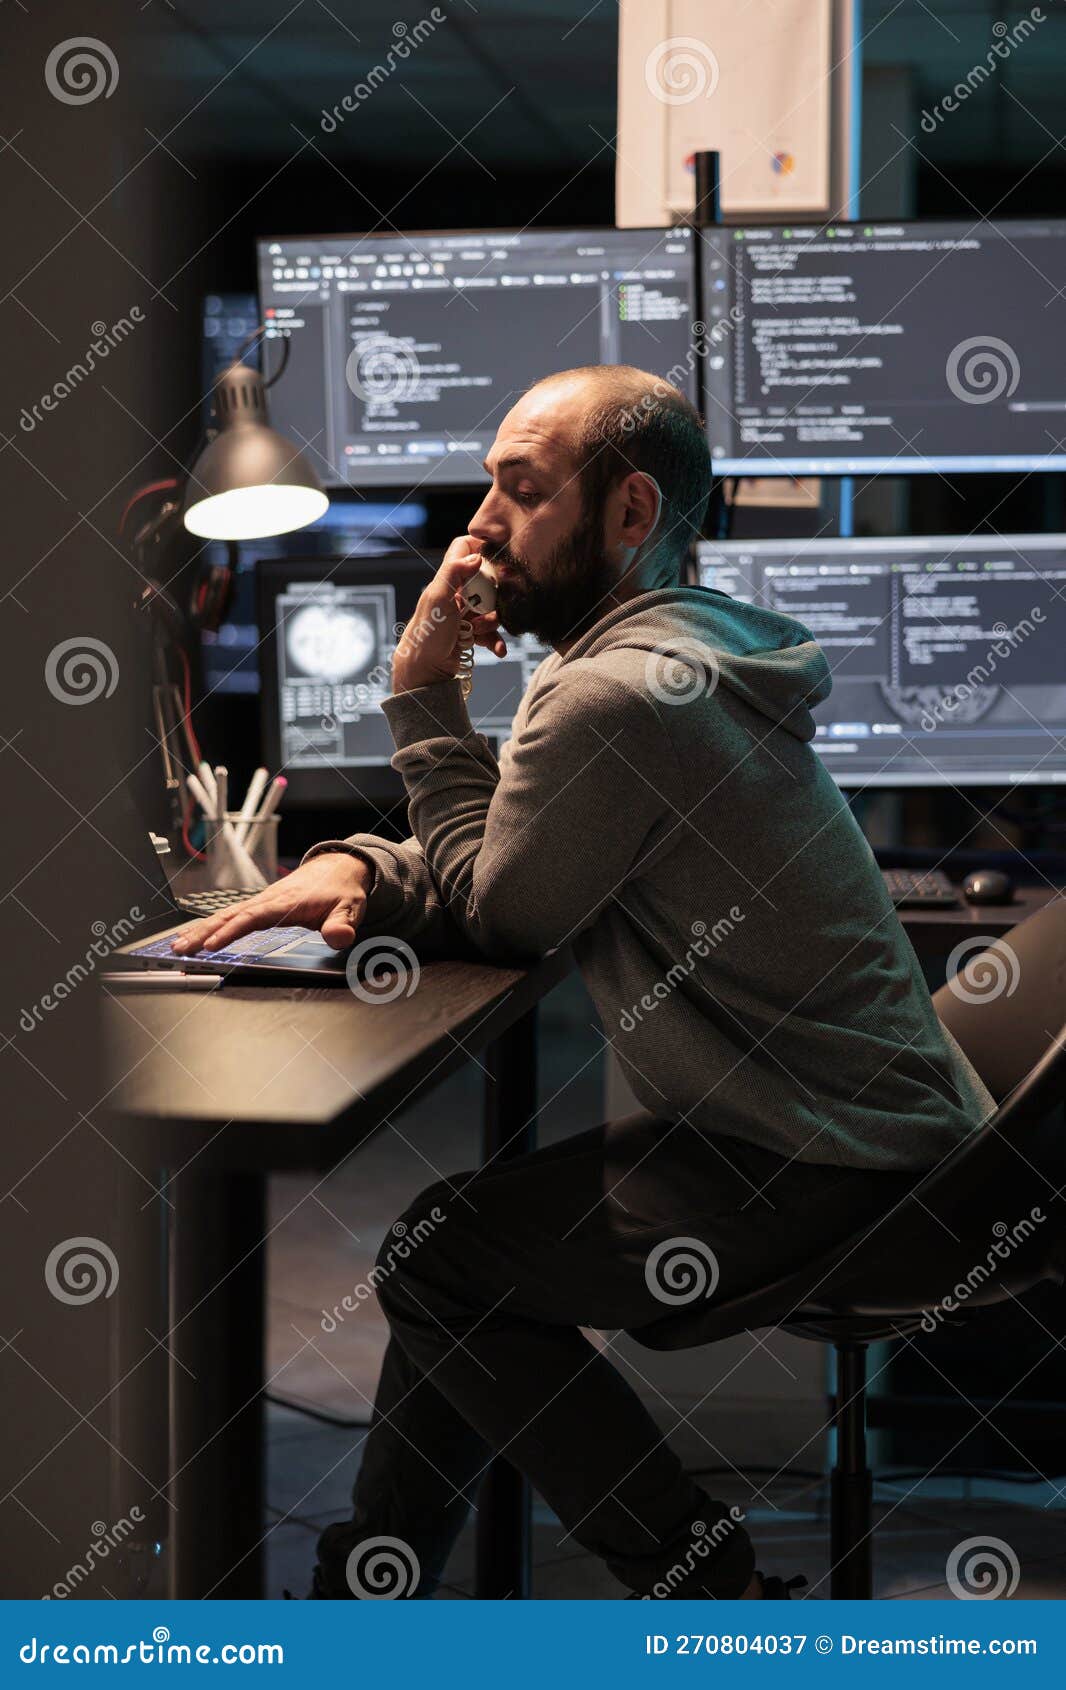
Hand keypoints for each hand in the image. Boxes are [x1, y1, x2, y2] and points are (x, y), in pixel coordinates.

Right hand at [170, 852, 371, 954]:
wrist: (338, 868)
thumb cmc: (341, 889)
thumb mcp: (349, 908)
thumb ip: (343, 924)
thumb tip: (339, 936)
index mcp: (285, 902)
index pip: (252, 917)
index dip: (231, 931)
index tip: (212, 945)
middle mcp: (268, 900)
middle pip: (229, 915)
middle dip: (203, 932)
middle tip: (181, 948)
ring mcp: (261, 902)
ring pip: (225, 915)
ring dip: (201, 929)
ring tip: (179, 945)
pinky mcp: (260, 906)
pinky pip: (231, 916)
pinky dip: (211, 926)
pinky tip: (197, 936)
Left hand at [392, 537, 506, 694]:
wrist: (424, 671)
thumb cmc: (426, 634)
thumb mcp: (437, 598)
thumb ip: (454, 573)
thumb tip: (476, 555)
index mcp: (447, 580)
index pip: (465, 550)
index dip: (482, 550)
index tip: (498, 561)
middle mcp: (456, 593)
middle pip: (487, 581)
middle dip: (493, 596)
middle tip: (488, 607)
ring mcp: (465, 614)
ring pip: (492, 608)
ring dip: (492, 621)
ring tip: (479, 630)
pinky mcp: (471, 633)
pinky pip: (491, 632)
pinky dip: (496, 641)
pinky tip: (498, 649)